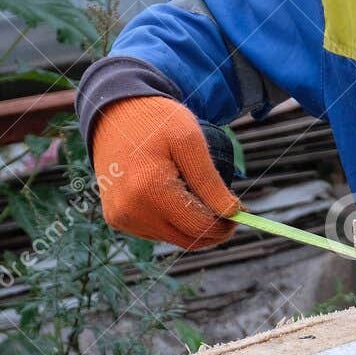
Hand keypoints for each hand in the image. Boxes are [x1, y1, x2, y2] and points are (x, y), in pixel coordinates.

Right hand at [91, 95, 240, 248]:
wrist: (114, 115)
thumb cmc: (155, 122)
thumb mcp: (189, 141)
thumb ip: (210, 181)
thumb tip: (232, 212)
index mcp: (148, 190)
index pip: (198, 227)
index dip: (225, 224)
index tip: (241, 210)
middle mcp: (130, 211)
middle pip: (187, 239)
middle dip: (213, 228)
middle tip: (228, 208)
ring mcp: (121, 218)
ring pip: (173, 237)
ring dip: (192, 224)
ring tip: (199, 194)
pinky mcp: (117, 219)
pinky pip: (156, 231)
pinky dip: (173, 221)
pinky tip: (176, 196)